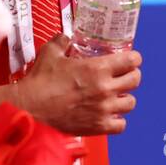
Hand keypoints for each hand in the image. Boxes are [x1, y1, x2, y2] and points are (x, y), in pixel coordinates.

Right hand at [13, 34, 139, 135]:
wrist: (30, 107)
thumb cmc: (40, 81)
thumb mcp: (51, 53)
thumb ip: (61, 42)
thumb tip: (65, 37)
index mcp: (98, 68)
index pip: (132, 61)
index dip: (133, 58)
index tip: (130, 59)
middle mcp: (105, 89)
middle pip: (135, 80)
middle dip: (131, 76)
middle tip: (123, 76)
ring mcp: (103, 109)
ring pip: (130, 103)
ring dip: (124, 98)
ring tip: (115, 96)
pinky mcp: (97, 126)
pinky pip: (120, 125)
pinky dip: (117, 120)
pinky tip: (108, 115)